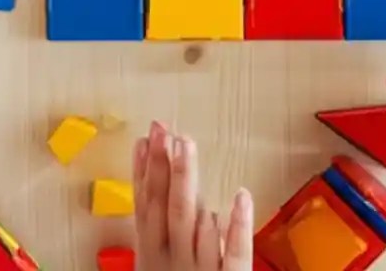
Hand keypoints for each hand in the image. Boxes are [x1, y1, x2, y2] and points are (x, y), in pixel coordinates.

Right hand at [134, 123, 253, 270]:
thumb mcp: (158, 266)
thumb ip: (163, 234)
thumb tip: (165, 192)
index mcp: (153, 256)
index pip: (147, 208)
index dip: (143, 172)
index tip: (145, 139)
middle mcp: (174, 259)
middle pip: (167, 206)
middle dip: (162, 165)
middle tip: (163, 129)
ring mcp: (201, 270)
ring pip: (194, 221)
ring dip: (187, 182)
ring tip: (186, 145)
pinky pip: (235, 254)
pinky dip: (238, 225)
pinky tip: (242, 195)